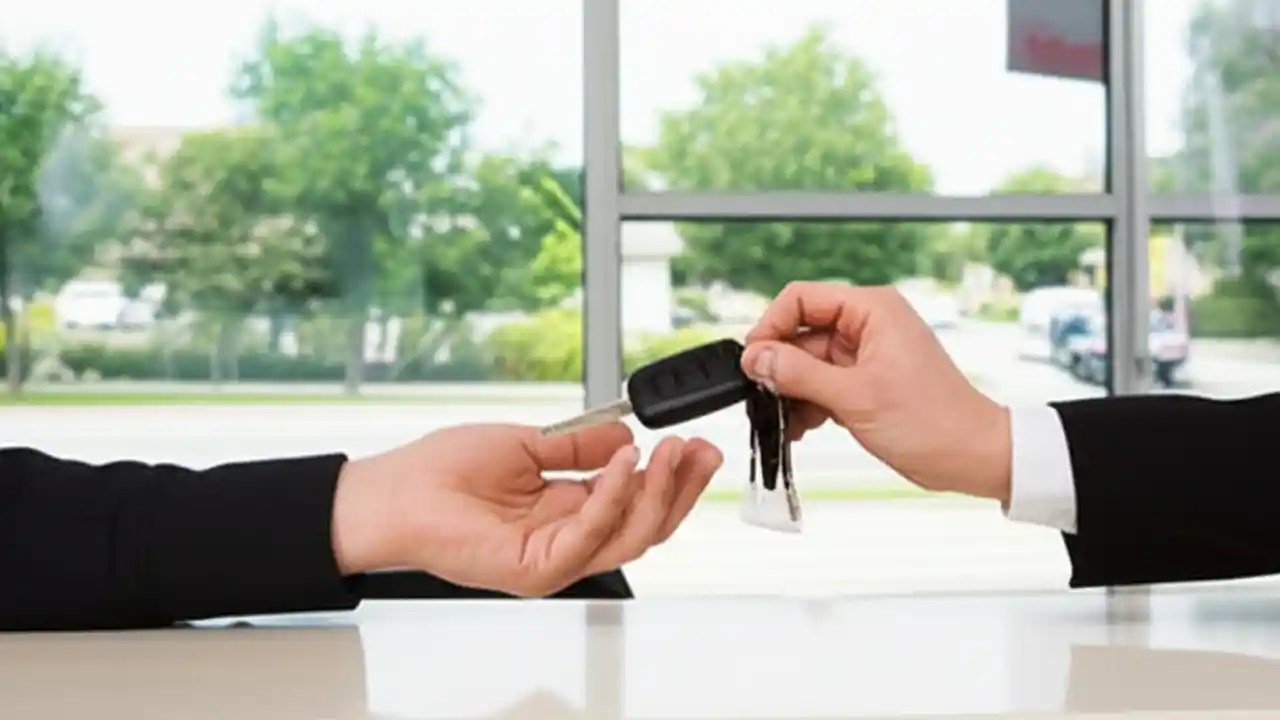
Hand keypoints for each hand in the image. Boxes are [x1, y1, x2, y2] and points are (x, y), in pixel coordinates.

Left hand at [330, 423, 721, 595]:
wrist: (393, 492)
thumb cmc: (442, 472)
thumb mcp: (528, 445)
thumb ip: (580, 446)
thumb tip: (628, 435)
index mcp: (566, 514)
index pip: (635, 504)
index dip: (670, 476)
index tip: (694, 444)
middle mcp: (566, 541)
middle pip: (645, 526)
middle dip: (680, 488)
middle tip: (699, 450)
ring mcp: (554, 561)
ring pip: (629, 537)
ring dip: (658, 492)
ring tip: (672, 452)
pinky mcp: (536, 570)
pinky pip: (590, 535)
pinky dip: (614, 497)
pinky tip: (626, 463)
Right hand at [740, 281, 1010, 502]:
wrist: (972, 457)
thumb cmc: (933, 421)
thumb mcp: (854, 396)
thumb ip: (798, 374)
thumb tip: (756, 357)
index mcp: (872, 310)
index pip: (801, 299)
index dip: (771, 326)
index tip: (754, 361)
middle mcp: (868, 325)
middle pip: (801, 333)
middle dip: (779, 367)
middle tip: (762, 398)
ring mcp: (866, 355)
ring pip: (807, 363)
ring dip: (791, 392)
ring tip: (783, 421)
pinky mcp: (865, 383)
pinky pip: (821, 385)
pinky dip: (807, 405)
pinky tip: (799, 429)